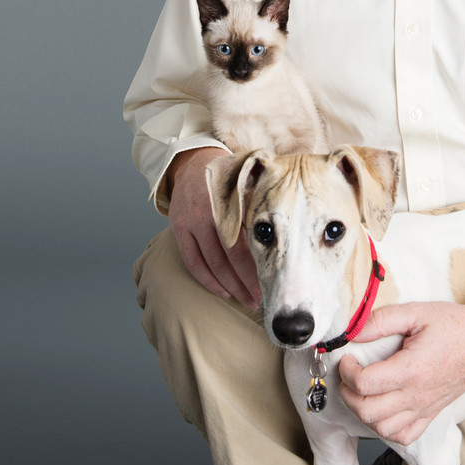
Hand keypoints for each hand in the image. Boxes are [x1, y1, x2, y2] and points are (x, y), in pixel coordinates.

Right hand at [167, 148, 260, 307]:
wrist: (193, 163)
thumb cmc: (230, 178)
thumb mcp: (248, 184)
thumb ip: (261, 206)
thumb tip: (286, 235)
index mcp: (230, 200)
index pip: (247, 239)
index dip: (260, 262)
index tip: (274, 278)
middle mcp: (208, 211)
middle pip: (231, 255)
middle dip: (248, 281)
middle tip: (263, 298)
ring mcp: (190, 221)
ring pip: (213, 263)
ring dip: (231, 286)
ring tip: (248, 300)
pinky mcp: (177, 229)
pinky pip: (192, 262)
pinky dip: (208, 280)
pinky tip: (224, 292)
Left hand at [337, 301, 464, 444]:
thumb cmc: (455, 325)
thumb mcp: (416, 312)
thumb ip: (381, 321)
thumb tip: (352, 332)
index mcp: (411, 369)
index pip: (364, 383)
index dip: (346, 371)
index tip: (347, 359)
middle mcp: (417, 395)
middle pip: (367, 411)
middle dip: (348, 394)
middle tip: (349, 376)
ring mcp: (425, 408)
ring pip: (382, 428)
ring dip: (364, 412)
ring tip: (363, 392)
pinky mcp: (432, 413)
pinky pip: (404, 436)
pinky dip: (387, 428)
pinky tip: (383, 409)